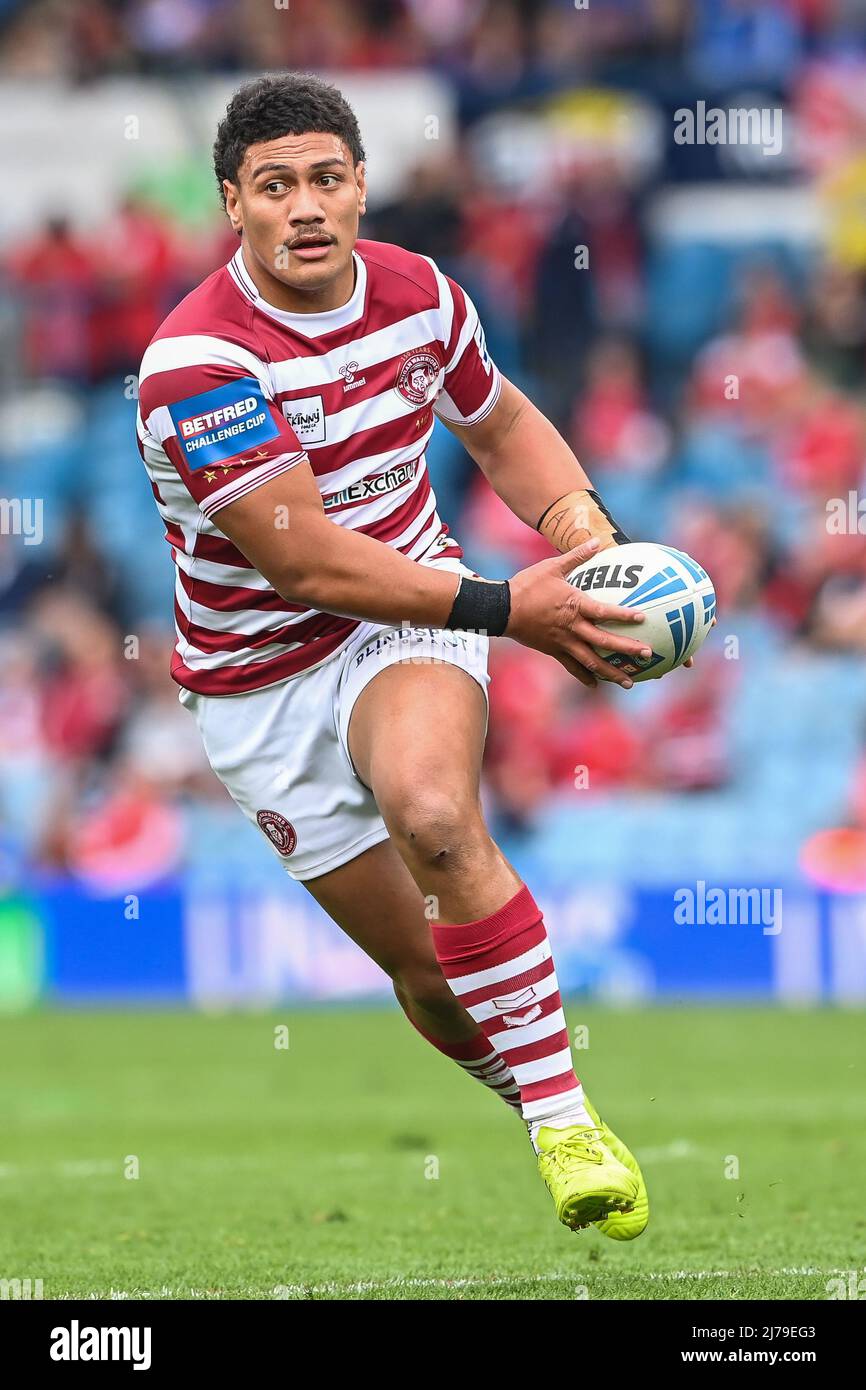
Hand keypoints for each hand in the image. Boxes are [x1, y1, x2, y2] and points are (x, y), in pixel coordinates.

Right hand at [506, 537, 652, 687]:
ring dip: (612, 672)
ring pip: (592, 661)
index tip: (643, 618)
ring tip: (629, 682)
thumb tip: (597, 540)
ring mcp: (564, 642)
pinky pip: (573, 667)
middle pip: (605, 642)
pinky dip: (585, 676)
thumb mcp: (553, 567)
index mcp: (575, 606)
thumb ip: (577, 556)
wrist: (502, 609)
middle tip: (649, 654)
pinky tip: (596, 684)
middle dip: (628, 649)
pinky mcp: (554, 651)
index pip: (605, 612)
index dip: (625, 615)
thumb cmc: (528, 585)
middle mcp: (573, 627)